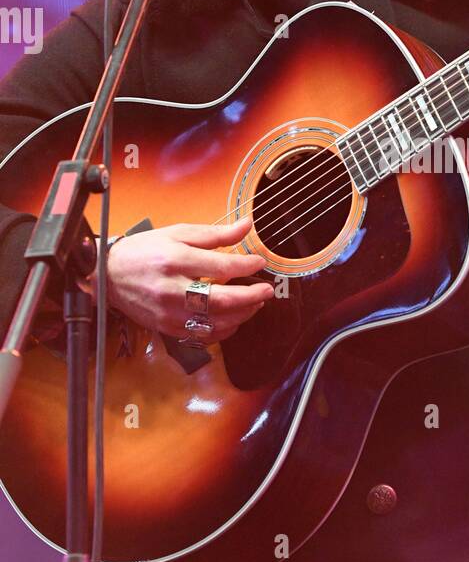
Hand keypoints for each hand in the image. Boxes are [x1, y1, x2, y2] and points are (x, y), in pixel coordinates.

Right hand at [104, 217, 273, 344]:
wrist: (108, 274)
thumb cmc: (145, 250)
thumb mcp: (178, 233)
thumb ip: (215, 234)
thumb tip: (247, 226)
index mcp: (176, 260)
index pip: (221, 266)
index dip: (247, 265)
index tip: (261, 262)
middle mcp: (173, 289)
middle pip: (221, 299)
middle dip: (251, 297)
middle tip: (267, 290)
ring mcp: (169, 312)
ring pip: (215, 322)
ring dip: (242, 314)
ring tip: (255, 303)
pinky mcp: (166, 328)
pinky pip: (203, 335)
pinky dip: (224, 329)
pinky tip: (233, 318)